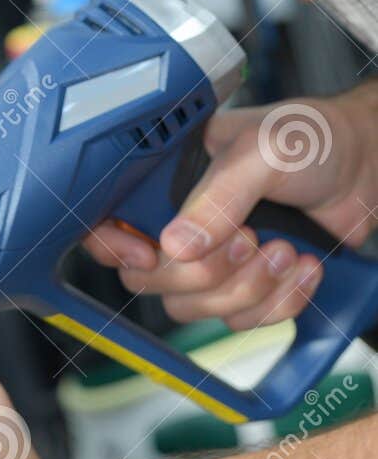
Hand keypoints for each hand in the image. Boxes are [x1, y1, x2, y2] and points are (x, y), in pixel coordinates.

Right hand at [83, 82, 377, 329]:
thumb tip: (174, 247)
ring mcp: (213, 256)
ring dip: (249, 290)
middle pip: (151, 279)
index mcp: (166, 176)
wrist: (368, 165)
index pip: (107, 220)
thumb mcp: (261, 153)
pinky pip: (241, 319)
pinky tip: (305, 266)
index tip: (152, 255)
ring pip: (195, 308)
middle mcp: (180, 218)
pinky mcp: (247, 282)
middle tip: (251, 240)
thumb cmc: (311, 138)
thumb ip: (217, 199)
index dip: (114, 246)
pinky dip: (280, 302)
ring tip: (287, 250)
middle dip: (206, 274)